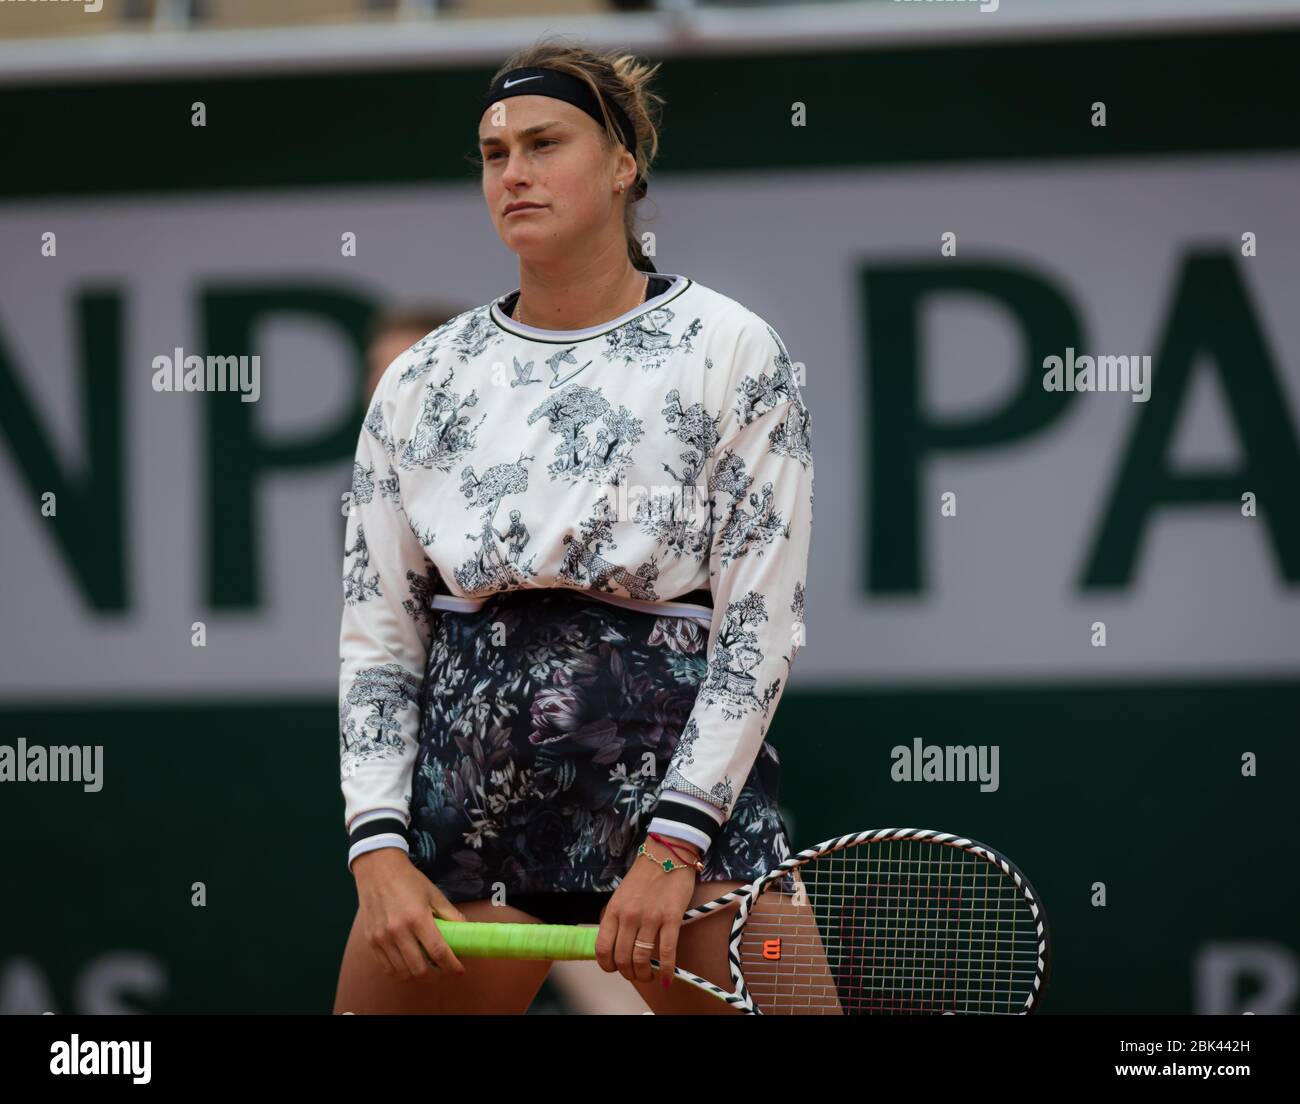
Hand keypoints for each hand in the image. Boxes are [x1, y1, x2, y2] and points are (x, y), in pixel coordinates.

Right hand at [351, 847, 468, 979]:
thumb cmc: (408, 880)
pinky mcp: (371, 942)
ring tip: (428, 969)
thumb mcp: (433, 893)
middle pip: (420, 969)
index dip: (452, 966)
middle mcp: (398, 931)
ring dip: (419, 976)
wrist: (377, 869)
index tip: (459, 970)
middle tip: (444, 970)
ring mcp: (382, 938)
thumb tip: (465, 930)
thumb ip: (450, 914)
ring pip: (403, 973)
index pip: (438, 951)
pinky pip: (387, 968)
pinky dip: (401, 972)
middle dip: (436, 976)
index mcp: (417, 917)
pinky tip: (409, 965)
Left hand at [595, 834, 700, 987]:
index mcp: (613, 910)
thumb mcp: (621, 895)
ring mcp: (650, 917)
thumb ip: (617, 919)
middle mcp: (628, 915)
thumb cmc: (644, 876)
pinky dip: (666, 970)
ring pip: (642, 959)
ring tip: (649, 976)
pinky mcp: (671, 918)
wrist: (667, 853)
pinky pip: (667, 952)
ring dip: (645, 975)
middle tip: (636, 974)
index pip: (602, 949)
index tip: (615, 969)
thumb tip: (616, 947)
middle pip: (622, 958)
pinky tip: (666, 978)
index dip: (607, 966)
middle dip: (628, 973)